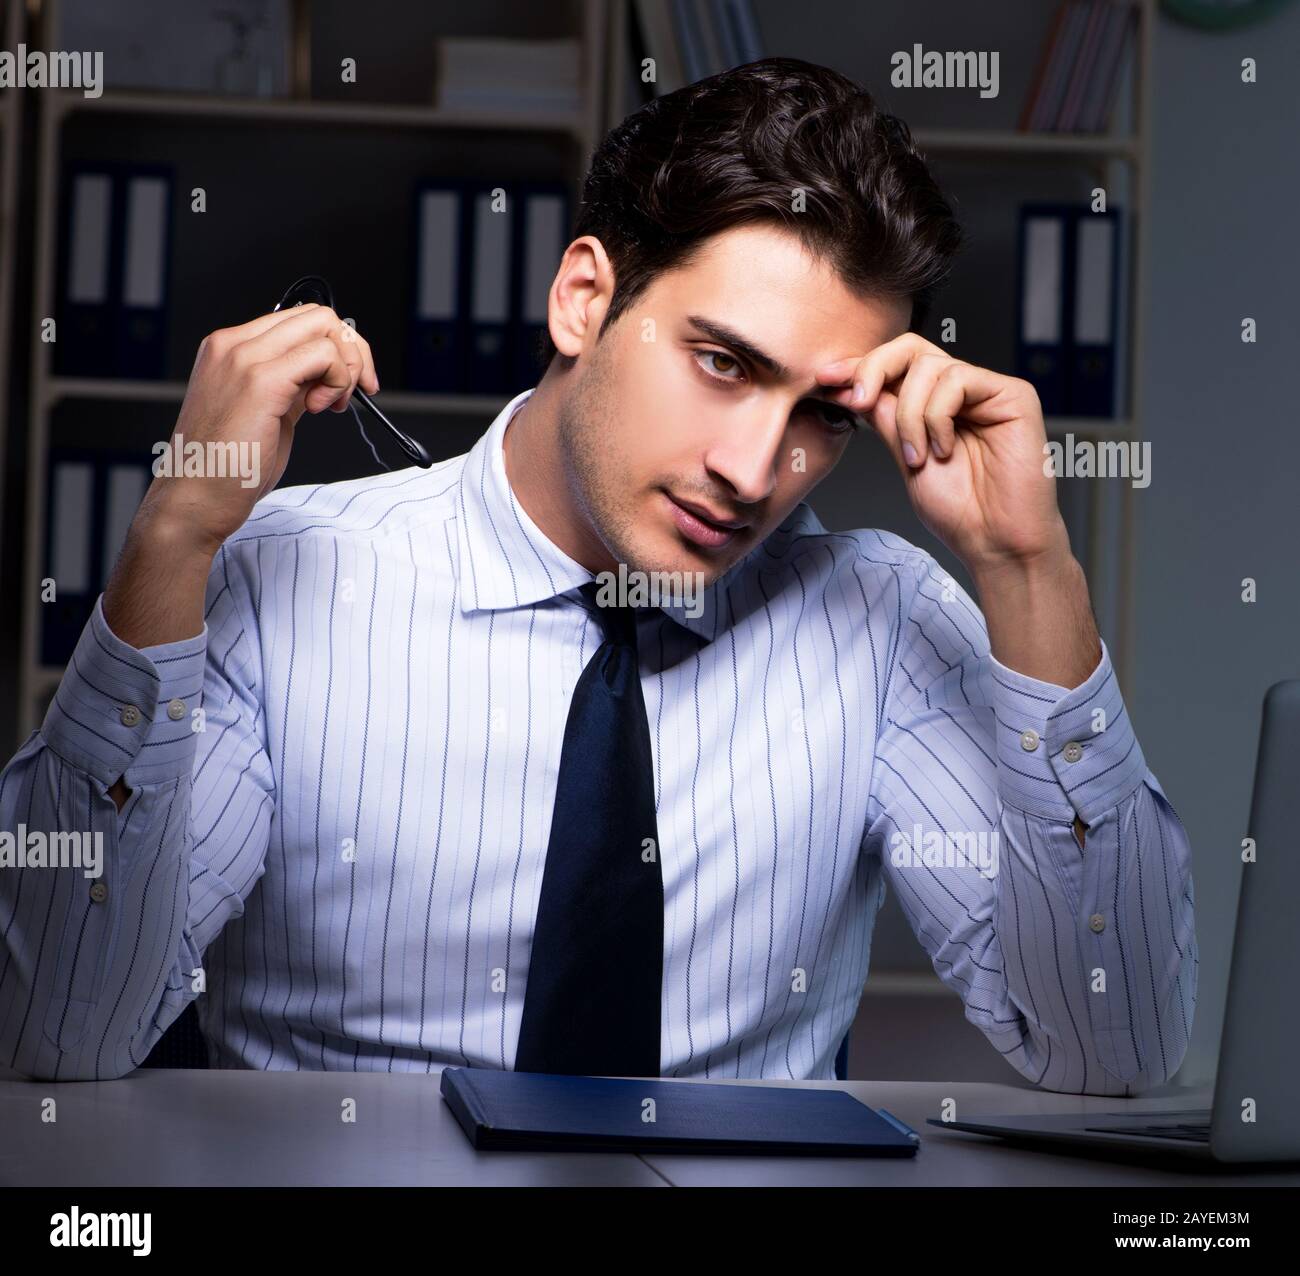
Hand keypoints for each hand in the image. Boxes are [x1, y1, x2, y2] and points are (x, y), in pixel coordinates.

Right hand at [140, 303, 378, 554]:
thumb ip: (292, 385)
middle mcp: (233, 344)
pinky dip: (336, 380)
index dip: (336, 347)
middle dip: (351, 352)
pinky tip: (319, 410)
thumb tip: (327, 375)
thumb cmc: (227, 467)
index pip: (299, 320)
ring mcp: (244, 358)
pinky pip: (323, 355)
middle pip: (318, 316)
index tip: (349, 382)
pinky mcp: (261, 381)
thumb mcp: (266, 412)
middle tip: (352, 393)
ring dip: (345, 368)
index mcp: (230, 348)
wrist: (195, 498)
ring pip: (324, 328)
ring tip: (329, 406)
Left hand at [816, 334, 1067, 574]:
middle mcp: (962, 391)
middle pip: (910, 348)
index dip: (859, 367)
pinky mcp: (1013, 395)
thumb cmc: (959, 510)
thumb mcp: (906, 458)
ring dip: (909, 415)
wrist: (994, 542)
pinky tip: (944, 450)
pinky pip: (957, 381)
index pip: (896, 366)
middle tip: (857, 400)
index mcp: (935, 404)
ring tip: (917, 457)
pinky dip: (937, 417)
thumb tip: (852, 385)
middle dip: (873, 370)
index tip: (825, 379)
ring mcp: (987, 390)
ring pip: (928, 367)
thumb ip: (887, 419)